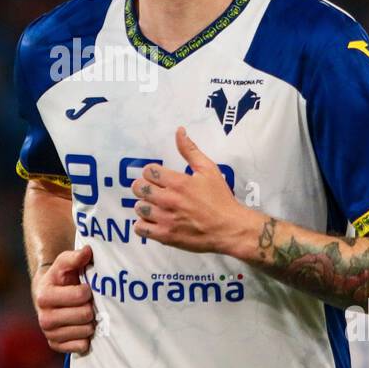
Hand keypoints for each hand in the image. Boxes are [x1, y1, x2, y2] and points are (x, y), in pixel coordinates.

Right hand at [32, 246, 96, 354]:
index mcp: (44, 295)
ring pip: (85, 332)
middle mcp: (44, 317)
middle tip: (88, 302)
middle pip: (85, 315)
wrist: (47, 295)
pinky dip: (86, 338)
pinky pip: (81, 346)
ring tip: (85, 313)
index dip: (88, 290)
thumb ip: (75, 257)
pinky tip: (82, 327)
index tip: (85, 287)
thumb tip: (88, 252)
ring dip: (90, 322)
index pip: (81, 295)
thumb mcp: (64, 263)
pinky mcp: (56, 346)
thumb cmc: (61, 277)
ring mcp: (49, 334)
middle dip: (91, 307)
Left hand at [130, 127, 256, 255]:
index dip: (151, 173)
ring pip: (138, 208)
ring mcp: (166, 219)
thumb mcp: (209, 169)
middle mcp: (169, 199)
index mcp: (178, 182)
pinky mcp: (165, 236)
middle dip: (144, 187)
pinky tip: (153, 221)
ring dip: (144, 205)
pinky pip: (140, 228)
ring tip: (154, 206)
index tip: (157, 177)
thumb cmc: (220, 198)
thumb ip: (190, 150)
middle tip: (153, 191)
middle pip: (139, 188)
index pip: (148, 171)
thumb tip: (179, 131)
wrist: (229, 229)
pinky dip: (143, 224)